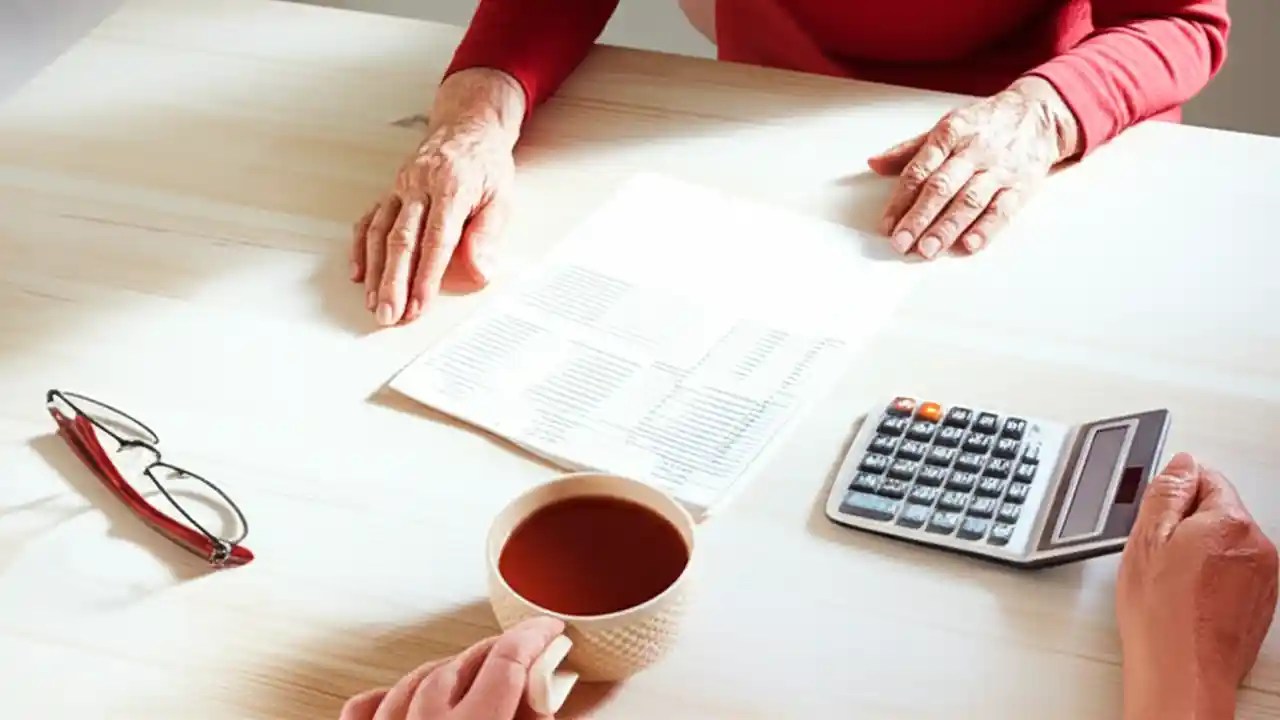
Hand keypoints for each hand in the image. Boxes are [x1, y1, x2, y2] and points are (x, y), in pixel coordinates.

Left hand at [340, 617, 567, 719]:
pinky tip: (404, 695)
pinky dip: (389, 696)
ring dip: (450, 670)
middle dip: (497, 651)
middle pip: (462, 664)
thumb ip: (534, 718)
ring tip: (474, 674)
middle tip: (524, 653)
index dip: (534, 636)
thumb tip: (548, 694)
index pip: (507, 661)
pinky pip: (367, 709)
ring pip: (417, 679)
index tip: (549, 628)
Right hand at [352, 68, 524, 326]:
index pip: (436, 240)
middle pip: (402, 241)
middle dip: (394, 283)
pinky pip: (370, 220)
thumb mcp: (502, 196)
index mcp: (451, 188)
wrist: (466, 128)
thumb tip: (480, 272)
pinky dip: (361, 248)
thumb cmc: (486, 166)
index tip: (419, 305)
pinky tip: (359, 273)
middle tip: (389, 315)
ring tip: (375, 303)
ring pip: (381, 233)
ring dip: (376, 272)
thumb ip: (489, 233)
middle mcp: (420, 186)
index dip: (426, 276)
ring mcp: (401, 188)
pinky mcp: (390, 192)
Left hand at [867, 76, 1080, 258]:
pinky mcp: (1021, 185)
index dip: (900, 199)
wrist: (1039, 114)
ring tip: (928, 250)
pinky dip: (985, 229)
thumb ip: (910, 149)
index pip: (919, 170)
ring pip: (969, 201)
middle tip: (902, 242)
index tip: (886, 225)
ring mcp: (999, 169)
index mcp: (950, 133)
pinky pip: (1002, 210)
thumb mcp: (947, 126)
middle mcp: (974, 151)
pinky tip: (968, 245)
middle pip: (942, 187)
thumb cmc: (985, 123)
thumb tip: (874, 163)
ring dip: (947, 228)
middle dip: (919, 218)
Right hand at [1117, 452, 1278, 719]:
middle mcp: (1257, 545)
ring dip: (1200, 552)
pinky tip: (1187, 596)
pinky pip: (1235, 572)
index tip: (1156, 515)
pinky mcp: (1261, 600)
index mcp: (1230, 522)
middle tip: (1157, 552)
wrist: (1182, 672)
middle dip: (1186, 524)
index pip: (1205, 477)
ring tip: (1170, 579)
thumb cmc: (1161, 615)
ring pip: (1226, 543)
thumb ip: (1166, 492)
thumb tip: (1181, 466)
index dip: (1173, 493)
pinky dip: (1212, 578)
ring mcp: (1264, 575)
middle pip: (1219, 511)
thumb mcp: (1145, 539)